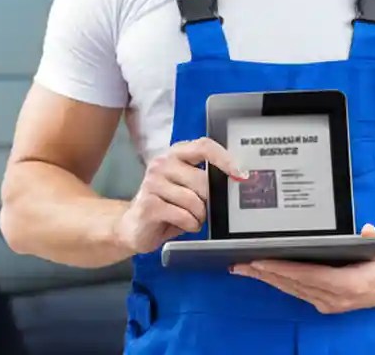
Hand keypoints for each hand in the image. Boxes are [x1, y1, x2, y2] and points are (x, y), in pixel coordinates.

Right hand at [115, 137, 247, 253]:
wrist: (134, 227)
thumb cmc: (167, 205)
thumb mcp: (186, 187)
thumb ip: (205, 178)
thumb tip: (236, 179)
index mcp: (175, 154)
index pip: (204, 146)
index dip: (225, 159)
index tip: (241, 174)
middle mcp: (162, 163)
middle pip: (203, 180)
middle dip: (209, 201)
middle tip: (202, 210)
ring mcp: (152, 183)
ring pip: (195, 201)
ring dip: (199, 216)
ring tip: (190, 218)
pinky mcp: (149, 205)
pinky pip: (184, 216)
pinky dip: (190, 225)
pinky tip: (183, 225)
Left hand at [231, 224, 374, 313]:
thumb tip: (367, 231)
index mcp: (351, 285)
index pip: (310, 276)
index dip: (284, 270)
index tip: (261, 261)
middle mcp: (337, 298)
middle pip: (294, 285)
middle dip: (265, 273)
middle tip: (239, 262)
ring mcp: (331, 302)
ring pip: (293, 290)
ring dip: (267, 279)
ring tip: (242, 267)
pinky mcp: (328, 300)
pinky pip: (298, 291)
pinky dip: (279, 282)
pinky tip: (264, 273)